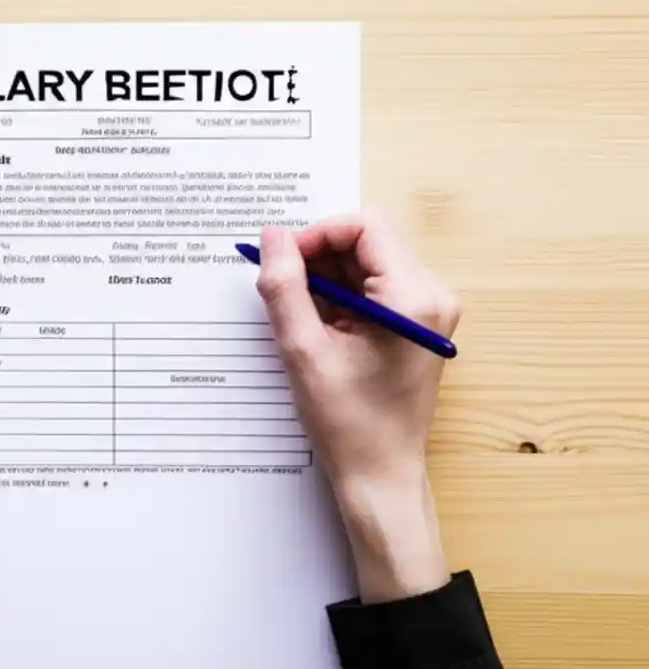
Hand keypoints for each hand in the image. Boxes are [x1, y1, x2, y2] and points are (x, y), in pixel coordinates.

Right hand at [255, 212, 459, 602]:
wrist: (380, 476)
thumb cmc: (348, 424)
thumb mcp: (303, 350)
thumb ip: (284, 286)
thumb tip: (273, 236)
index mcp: (413, 299)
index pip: (364, 226)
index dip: (316, 234)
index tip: (281, 260)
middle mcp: (430, 296)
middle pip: (366, 241)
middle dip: (317, 256)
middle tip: (280, 286)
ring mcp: (426, 311)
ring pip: (365, 263)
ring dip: (324, 278)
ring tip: (297, 315)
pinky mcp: (414, 325)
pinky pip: (370, 287)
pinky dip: (336, 297)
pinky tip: (315, 327)